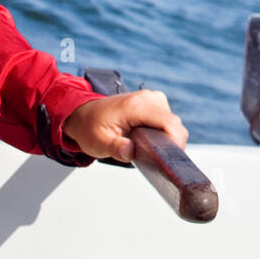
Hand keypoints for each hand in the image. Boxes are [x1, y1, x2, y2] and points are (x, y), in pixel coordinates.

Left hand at [61, 90, 187, 163]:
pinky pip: (167, 120)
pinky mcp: (153, 102)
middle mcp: (147, 98)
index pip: (169, 123)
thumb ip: (115, 148)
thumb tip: (130, 151)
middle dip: (170, 144)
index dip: (175, 143)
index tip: (170, 160)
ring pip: (172, 123)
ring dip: (166, 139)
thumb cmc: (90, 127)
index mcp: (136, 106)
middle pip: (174, 124)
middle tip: (153, 159)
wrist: (84, 114)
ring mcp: (152, 98)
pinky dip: (163, 132)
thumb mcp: (98, 143)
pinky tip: (149, 141)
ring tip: (147, 149)